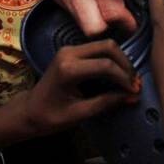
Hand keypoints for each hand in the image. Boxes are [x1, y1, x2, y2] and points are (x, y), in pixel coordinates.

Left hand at [22, 40, 140, 135]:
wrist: (28, 111)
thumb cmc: (50, 117)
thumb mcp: (79, 114)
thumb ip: (106, 103)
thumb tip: (133, 97)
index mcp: (68, 69)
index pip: (106, 66)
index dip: (124, 78)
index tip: (135, 92)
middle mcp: (69, 53)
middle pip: (108, 47)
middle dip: (125, 65)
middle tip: (135, 84)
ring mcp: (69, 49)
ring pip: (104, 46)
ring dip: (120, 61)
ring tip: (129, 81)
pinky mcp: (71, 52)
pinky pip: (97, 50)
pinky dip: (111, 61)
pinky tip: (118, 77)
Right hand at [27, 0, 151, 35]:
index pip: (110, 12)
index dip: (126, 21)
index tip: (133, 20)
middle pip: (92, 28)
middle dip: (109, 27)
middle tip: (121, 18)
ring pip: (79, 22)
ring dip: (95, 19)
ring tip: (107, 5)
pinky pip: (70, 10)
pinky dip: (83, 9)